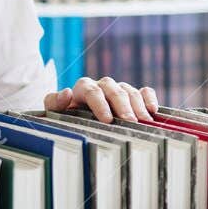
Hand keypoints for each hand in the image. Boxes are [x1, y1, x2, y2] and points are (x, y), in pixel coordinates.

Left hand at [43, 76, 158, 123]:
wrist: (76, 116)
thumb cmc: (66, 116)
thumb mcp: (56, 111)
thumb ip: (55, 102)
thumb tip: (66, 92)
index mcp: (83, 88)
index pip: (92, 92)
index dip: (100, 104)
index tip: (107, 120)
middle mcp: (101, 86)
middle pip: (113, 89)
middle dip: (122, 106)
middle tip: (130, 122)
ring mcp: (118, 89)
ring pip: (129, 91)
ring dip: (137, 106)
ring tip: (143, 122)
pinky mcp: (131, 95)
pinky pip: (143, 91)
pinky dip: (149, 98)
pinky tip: (153, 110)